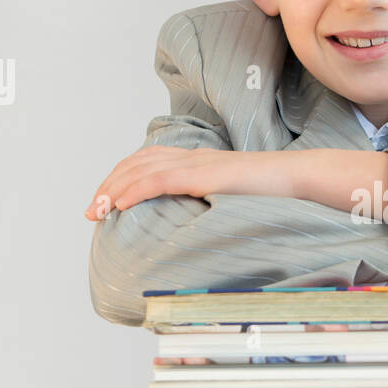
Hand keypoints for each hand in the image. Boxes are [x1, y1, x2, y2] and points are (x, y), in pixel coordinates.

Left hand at [84, 147, 284, 220]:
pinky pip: (160, 180)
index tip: (106, 203)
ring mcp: (197, 164)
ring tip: (98, 210)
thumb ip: (211, 204)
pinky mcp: (203, 175)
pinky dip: (135, 191)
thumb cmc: (271, 193)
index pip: (146, 162)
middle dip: (109, 186)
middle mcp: (192, 157)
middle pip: (136, 164)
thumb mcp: (232, 198)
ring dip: (114, 190)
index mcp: (197, 161)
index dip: (121, 179)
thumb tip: (194, 230)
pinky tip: (121, 206)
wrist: (296, 178)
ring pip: (141, 170)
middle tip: (92, 211)